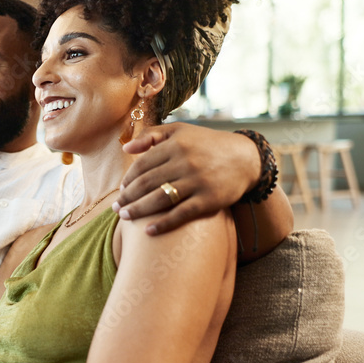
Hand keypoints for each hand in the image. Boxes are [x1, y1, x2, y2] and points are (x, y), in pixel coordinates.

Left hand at [114, 123, 260, 234]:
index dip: (128, 179)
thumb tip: (125, 148)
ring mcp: (197, 182)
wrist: (246, 158)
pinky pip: (181, 214)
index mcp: (176, 145)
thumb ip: (151, 135)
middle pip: (147, 183)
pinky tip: (147, 231)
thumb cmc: (207, 144)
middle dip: (128, 198)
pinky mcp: (209, 200)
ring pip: (159, 199)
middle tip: (117, 208)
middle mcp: (185, 162)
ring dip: (138, 210)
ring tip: (124, 218)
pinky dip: (162, 224)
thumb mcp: (180, 131)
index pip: (142, 165)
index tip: (122, 190)